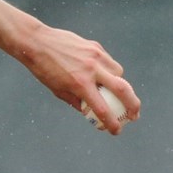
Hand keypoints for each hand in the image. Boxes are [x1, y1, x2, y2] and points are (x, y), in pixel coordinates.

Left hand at [19, 24, 140, 133]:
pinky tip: (103, 74)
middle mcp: (91, 70)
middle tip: (135, 115)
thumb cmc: (44, 69)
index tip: (116, 131)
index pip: (102, 109)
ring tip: (114, 91)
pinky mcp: (95, 46)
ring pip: (118, 73)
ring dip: (120, 84)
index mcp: (80, 84)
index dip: (112, 123)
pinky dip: (110, 70)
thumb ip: (76, 101)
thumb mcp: (57, 90)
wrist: (37, 42)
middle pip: (123, 90)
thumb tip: (90, 111)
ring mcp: (95, 56)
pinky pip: (109, 61)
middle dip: (133, 105)